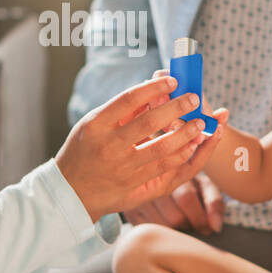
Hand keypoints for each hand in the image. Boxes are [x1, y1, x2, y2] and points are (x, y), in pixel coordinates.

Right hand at [55, 75, 226, 224]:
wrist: (71, 192)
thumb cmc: (84, 150)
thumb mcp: (93, 124)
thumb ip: (122, 109)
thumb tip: (154, 88)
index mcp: (96, 125)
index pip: (128, 100)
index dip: (153, 88)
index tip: (173, 80)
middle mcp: (108, 146)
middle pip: (148, 123)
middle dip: (175, 108)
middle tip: (193, 98)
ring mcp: (122, 169)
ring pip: (161, 149)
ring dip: (185, 133)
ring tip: (200, 121)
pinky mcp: (133, 187)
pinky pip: (164, 169)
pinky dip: (182, 155)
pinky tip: (194, 144)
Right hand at [123, 171, 224, 233]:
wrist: (159, 177)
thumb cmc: (188, 185)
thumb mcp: (205, 187)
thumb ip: (215, 204)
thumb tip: (215, 228)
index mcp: (174, 172)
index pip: (187, 199)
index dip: (200, 218)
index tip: (207, 228)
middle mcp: (153, 183)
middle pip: (174, 217)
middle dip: (188, 227)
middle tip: (193, 227)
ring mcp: (139, 198)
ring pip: (161, 227)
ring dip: (175, 233)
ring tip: (181, 227)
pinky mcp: (131, 213)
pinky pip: (149, 233)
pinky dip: (160, 234)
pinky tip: (166, 228)